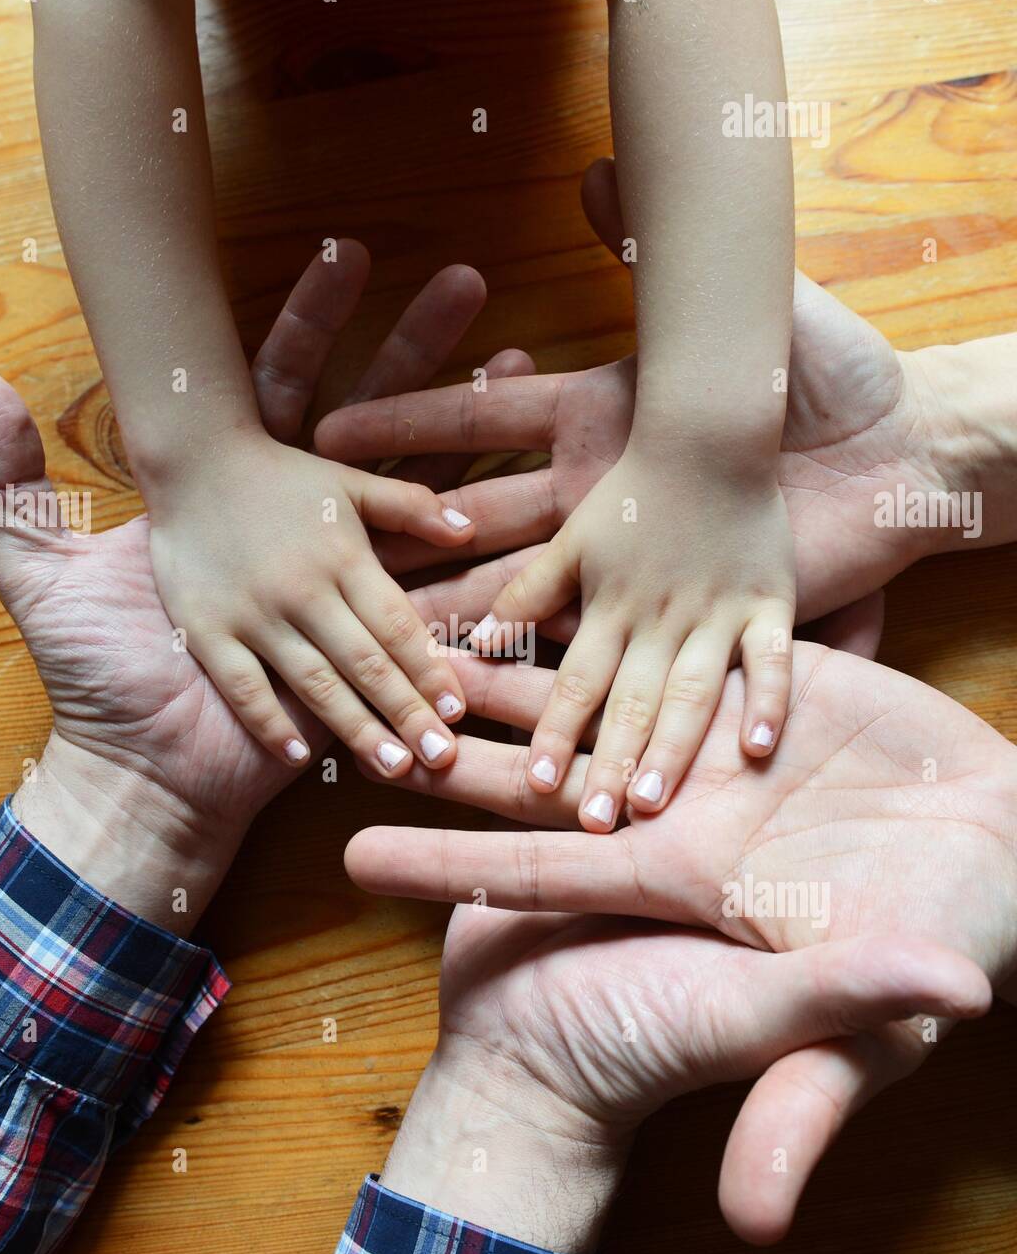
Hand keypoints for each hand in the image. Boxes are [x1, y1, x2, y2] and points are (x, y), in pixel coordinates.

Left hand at [0, 247, 518, 926]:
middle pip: (369, 420)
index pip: (282, 387)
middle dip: (419, 351)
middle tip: (468, 284)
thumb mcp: (39, 574)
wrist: (142, 769)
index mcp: (234, 501)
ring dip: (471, 426)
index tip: (346, 252)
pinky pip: (434, 586)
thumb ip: (11, 485)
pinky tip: (534, 495)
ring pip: (418, 490)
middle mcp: (296, 534)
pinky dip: (484, 545)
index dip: (312, 319)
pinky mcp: (370, 643)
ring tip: (525, 368)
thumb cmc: (96, 674)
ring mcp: (340, 586)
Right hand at [146, 423, 477, 774]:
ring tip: (394, 767)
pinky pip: (243, 686)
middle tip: (443, 758)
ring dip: (357, 729)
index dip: (429, 671)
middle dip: (408, 714)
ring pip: (314, 683)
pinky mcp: (206, 630)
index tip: (458, 712)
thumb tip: (471, 531)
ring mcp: (253, 614)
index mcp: (343, 557)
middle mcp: (303, 591)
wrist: (188, 458)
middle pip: (366, 663)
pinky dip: (270, 722)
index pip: (397, 627)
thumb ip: (412, 506)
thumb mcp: (350, 482)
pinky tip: (300, 757)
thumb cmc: (279, 476)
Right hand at [315, 158, 1015, 623]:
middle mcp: (600, 500)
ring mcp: (641, 563)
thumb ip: (661, 260)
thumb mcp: (735, 313)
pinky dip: (564, 683)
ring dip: (469, 634)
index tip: (325, 437)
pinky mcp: (688, 612)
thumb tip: (600, 175)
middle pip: (485, 529)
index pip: (478, 424)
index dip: (402, 426)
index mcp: (596, 425)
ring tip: (407, 674)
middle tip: (338, 585)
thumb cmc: (822, 376)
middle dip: (412, 557)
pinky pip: (621, 659)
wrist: (899, 450)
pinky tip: (515, 717)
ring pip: (535, 607)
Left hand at [344, 643, 1016, 1237]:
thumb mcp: (865, 1026)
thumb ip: (800, 1101)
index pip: (534, 867)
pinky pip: (665, 632)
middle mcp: (671, 800)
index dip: (447, 861)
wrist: (1008, 854)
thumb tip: (758, 1222)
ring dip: (502, 665)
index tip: (350, 856)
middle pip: (529, 769)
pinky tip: (543, 569)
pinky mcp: (757, 676)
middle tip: (347, 714)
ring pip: (581, 687)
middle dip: (443, 746)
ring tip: (411, 629)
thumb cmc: (944, 938)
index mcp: (674, 874)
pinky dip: (604, 602)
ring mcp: (709, 734)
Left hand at [468, 437, 795, 828]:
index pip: (575, 682)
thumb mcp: (575, 539)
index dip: (555, 733)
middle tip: (588, 822)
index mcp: (611, 608)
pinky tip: (758, 750)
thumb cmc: (639, 491)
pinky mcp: (773, 603)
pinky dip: (769, 699)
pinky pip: (775, 657)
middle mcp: (661, 619)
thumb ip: (529, 593)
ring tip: (649, 801)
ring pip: (693, 688)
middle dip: (607, 761)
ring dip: (671, 744)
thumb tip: (478, 640)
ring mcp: (720, 613)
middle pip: (630, 699)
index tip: (536, 784)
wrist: (713, 432)